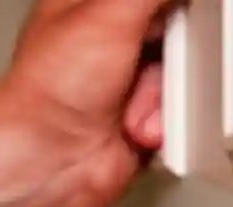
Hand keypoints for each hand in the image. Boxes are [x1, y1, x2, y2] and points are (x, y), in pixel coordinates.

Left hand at [0, 0, 177, 206]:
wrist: (50, 165)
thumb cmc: (49, 93)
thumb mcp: (110, 15)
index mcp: (89, 1)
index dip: (168, 5)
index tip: (176, 16)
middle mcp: (108, 38)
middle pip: (175, 28)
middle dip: (172, 52)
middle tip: (154, 60)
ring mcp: (127, 79)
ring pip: (182, 70)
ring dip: (164, 94)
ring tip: (134, 107)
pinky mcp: (143, 115)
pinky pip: (181, 109)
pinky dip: (167, 121)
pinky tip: (138, 127)